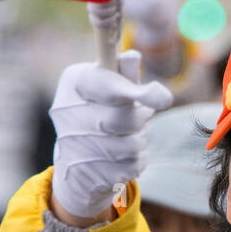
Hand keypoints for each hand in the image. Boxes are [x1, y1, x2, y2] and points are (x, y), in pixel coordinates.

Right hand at [50, 51, 172, 218]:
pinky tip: (123, 155)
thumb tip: (133, 57)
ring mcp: (76, 147)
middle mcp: (67, 114)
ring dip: (139, 139)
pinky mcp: (90, 174)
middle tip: (141, 115)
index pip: (109, 87)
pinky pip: (133, 166)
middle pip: (124, 119)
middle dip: (141, 118)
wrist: (76, 160)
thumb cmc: (100, 109)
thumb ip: (124, 73)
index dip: (136, 93)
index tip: (163, 97)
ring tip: (129, 134)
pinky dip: (137, 159)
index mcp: (74, 82)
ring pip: (132, 145)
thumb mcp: (111, 84)